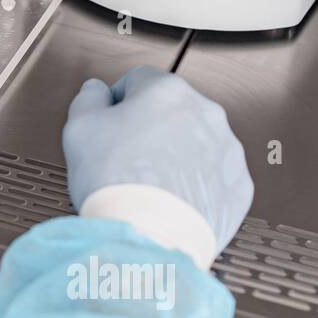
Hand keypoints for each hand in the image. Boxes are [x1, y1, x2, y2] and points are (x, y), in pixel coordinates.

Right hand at [61, 66, 252, 254]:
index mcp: (166, 92)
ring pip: (196, 143)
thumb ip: (89, 98)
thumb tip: (96, 91)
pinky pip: (214, 176)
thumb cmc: (115, 183)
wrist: (148, 237)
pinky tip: (170, 199)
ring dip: (175, 155)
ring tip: (147, 184)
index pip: (138, 80)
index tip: (110, 122)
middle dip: (149, 129)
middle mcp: (205, 114)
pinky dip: (196, 184)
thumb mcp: (79, 128)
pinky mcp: (238, 186)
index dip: (118, 101)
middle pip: (171, 112)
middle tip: (125, 158)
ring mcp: (228, 151)